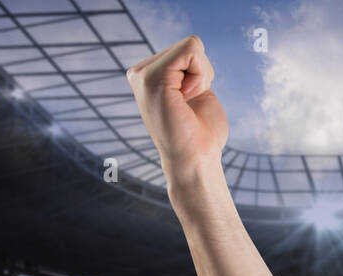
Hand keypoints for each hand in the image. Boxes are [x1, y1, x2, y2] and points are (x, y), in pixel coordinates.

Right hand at [125, 36, 228, 187]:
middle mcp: (140, 73)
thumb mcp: (197, 92)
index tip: (191, 103)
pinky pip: (191, 50)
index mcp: (148, 76)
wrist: (196, 163)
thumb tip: (192, 47)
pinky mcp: (152, 78)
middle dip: (202, 74)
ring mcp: (143, 75)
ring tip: (187, 105)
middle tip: (190, 106)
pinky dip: (201, 75)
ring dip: (202, 78)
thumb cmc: (201, 136)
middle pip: (190, 46)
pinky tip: (187, 100)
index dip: (201, 75)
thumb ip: (191, 69)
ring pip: (192, 48)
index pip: (188, 49)